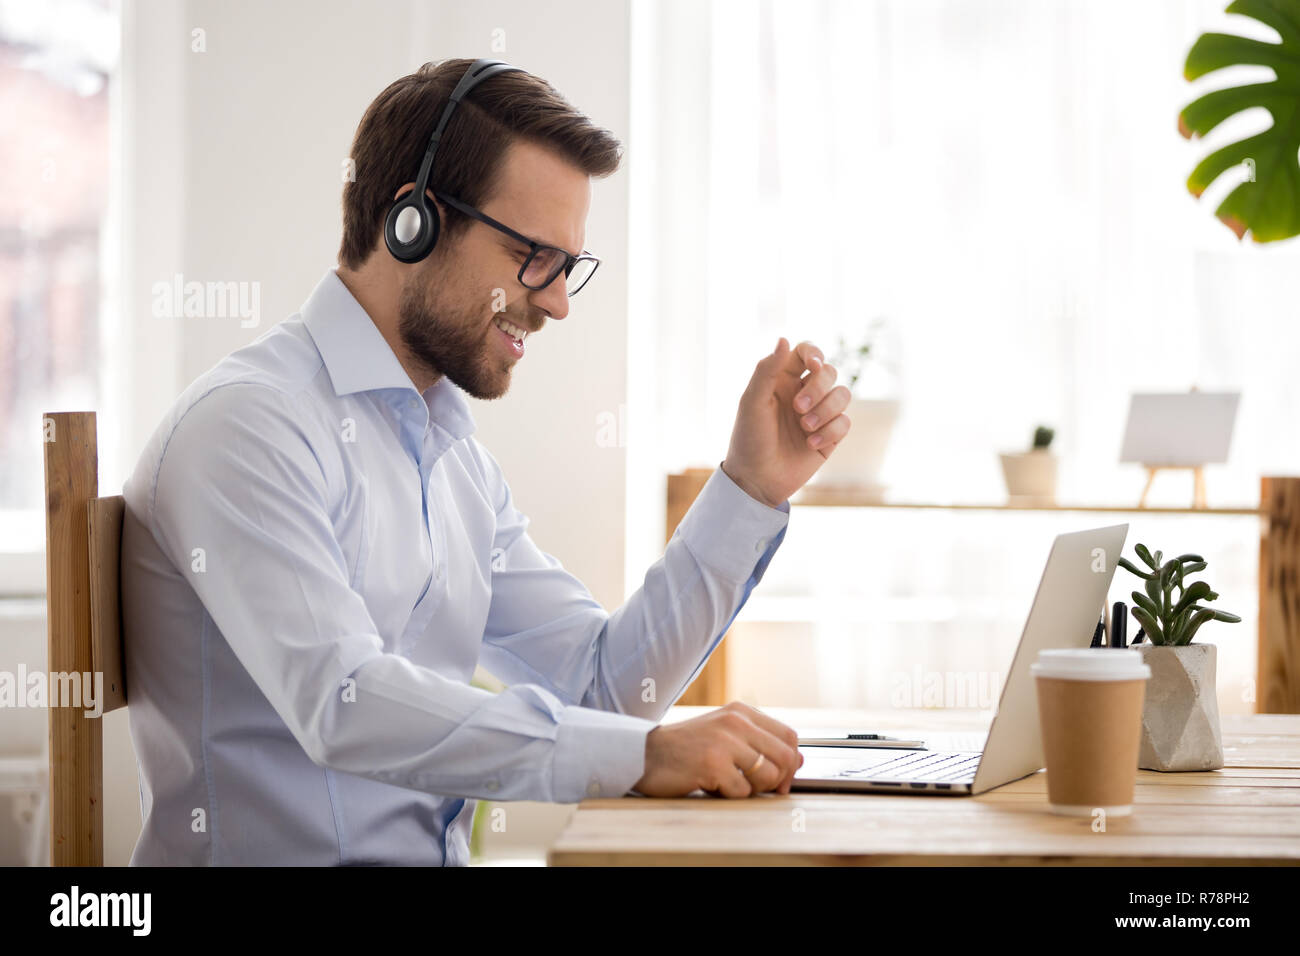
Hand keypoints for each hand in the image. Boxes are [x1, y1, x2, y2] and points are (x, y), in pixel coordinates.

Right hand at [633, 701, 804, 797]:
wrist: (645, 754)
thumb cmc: (685, 748)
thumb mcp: (724, 735)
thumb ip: (759, 744)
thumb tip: (799, 760)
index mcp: (741, 712)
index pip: (789, 736)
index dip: (792, 762)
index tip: (781, 778)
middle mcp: (736, 722)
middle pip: (785, 757)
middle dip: (778, 780)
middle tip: (761, 789)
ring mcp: (724, 742)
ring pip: (768, 775)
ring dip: (753, 788)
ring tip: (730, 782)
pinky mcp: (713, 764)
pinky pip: (742, 791)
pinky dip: (730, 795)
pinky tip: (712, 784)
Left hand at [721, 338, 851, 507]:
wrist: (756, 480)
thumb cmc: (748, 438)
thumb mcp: (752, 402)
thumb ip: (767, 369)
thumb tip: (784, 338)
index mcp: (782, 379)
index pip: (806, 352)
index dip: (815, 353)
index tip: (813, 365)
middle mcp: (803, 392)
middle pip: (829, 372)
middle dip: (818, 388)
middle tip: (798, 409)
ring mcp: (818, 414)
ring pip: (843, 395)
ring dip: (826, 410)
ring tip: (805, 429)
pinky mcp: (830, 436)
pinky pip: (845, 422)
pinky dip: (830, 431)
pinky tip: (810, 445)